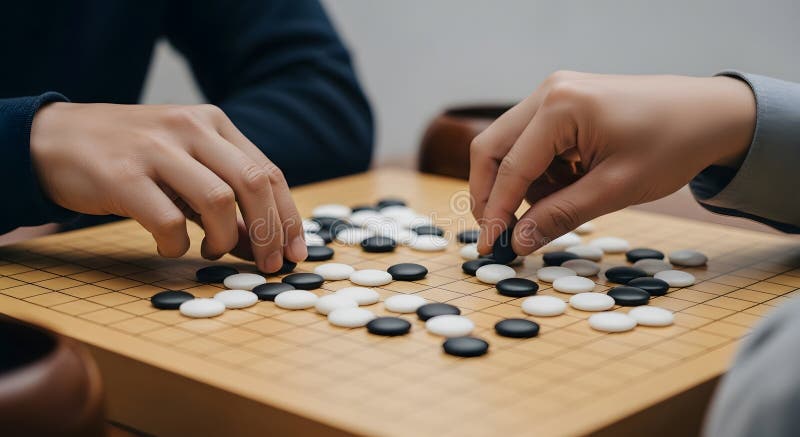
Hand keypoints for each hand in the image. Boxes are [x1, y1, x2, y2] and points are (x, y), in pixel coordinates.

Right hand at [30, 103, 306, 272]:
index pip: (269, 172)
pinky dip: (177, 245)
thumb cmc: (131, 157)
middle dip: (270, 233)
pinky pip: (169, 220)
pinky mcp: (123, 175)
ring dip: (225, 240)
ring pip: (219, 200)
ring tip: (211, 252)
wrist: (55, 139)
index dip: (288, 218)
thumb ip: (222, 201)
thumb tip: (259, 246)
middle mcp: (190, 128)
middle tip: (268, 266)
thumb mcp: (184, 166)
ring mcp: (156, 149)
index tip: (296, 254)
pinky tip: (169, 246)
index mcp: (213, 123)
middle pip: (255, 183)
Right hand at [470, 71, 755, 254]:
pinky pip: (531, 142)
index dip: (495, 212)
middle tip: (501, 232)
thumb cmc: (672, 146)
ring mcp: (553, 93)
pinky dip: (539, 172)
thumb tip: (519, 242)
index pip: (510, 168)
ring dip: (520, 184)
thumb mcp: (615, 189)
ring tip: (557, 205)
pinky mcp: (562, 102)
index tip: (489, 247)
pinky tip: (570, 185)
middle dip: (491, 194)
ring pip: (509, 146)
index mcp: (560, 107)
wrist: (711, 114)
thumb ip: (560, 215)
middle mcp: (548, 92)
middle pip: (492, 148)